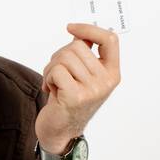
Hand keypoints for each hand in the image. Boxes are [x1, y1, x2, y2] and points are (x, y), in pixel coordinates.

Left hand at [35, 23, 120, 152]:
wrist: (60, 131)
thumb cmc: (68, 100)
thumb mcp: (82, 76)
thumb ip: (84, 55)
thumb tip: (79, 32)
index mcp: (112, 73)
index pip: (110, 40)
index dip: (89, 29)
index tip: (71, 28)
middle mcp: (106, 82)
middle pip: (77, 46)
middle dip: (59, 56)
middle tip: (57, 74)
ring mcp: (92, 90)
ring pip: (64, 57)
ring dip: (51, 68)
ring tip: (55, 84)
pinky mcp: (76, 96)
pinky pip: (56, 70)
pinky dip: (48, 78)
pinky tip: (51, 91)